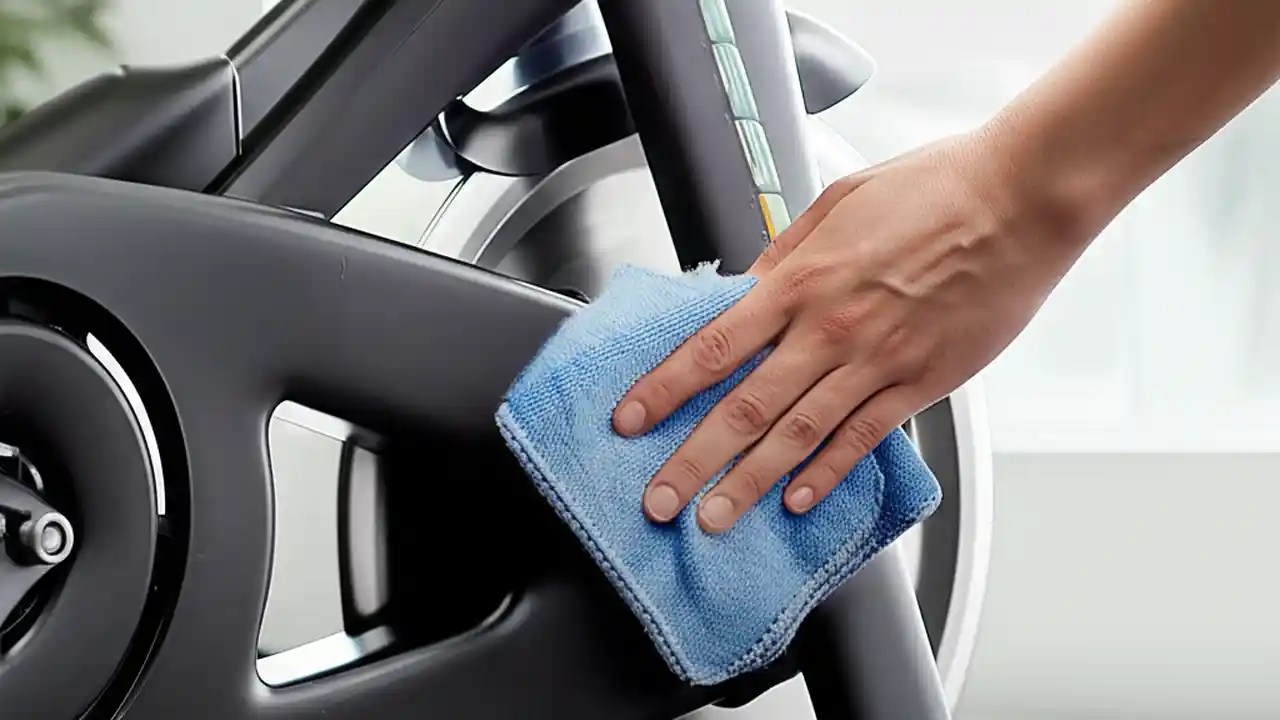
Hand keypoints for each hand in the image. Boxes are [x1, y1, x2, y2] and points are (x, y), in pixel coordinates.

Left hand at [613, 129, 1086, 532]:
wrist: (1021, 199)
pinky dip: (828, 473)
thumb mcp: (837, 203)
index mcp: (799, 279)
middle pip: (743, 407)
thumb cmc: (933, 188)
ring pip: (797, 435)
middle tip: (658, 499)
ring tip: (713, 518)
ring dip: (749, 482)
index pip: (713, 345)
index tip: (630, 420)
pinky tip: (798, 501)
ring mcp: (876, 361)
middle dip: (692, 459)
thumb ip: (785, 253)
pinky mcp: (922, 382)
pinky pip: (864, 437)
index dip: (665, 388)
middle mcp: (828, 328)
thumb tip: (744, 289)